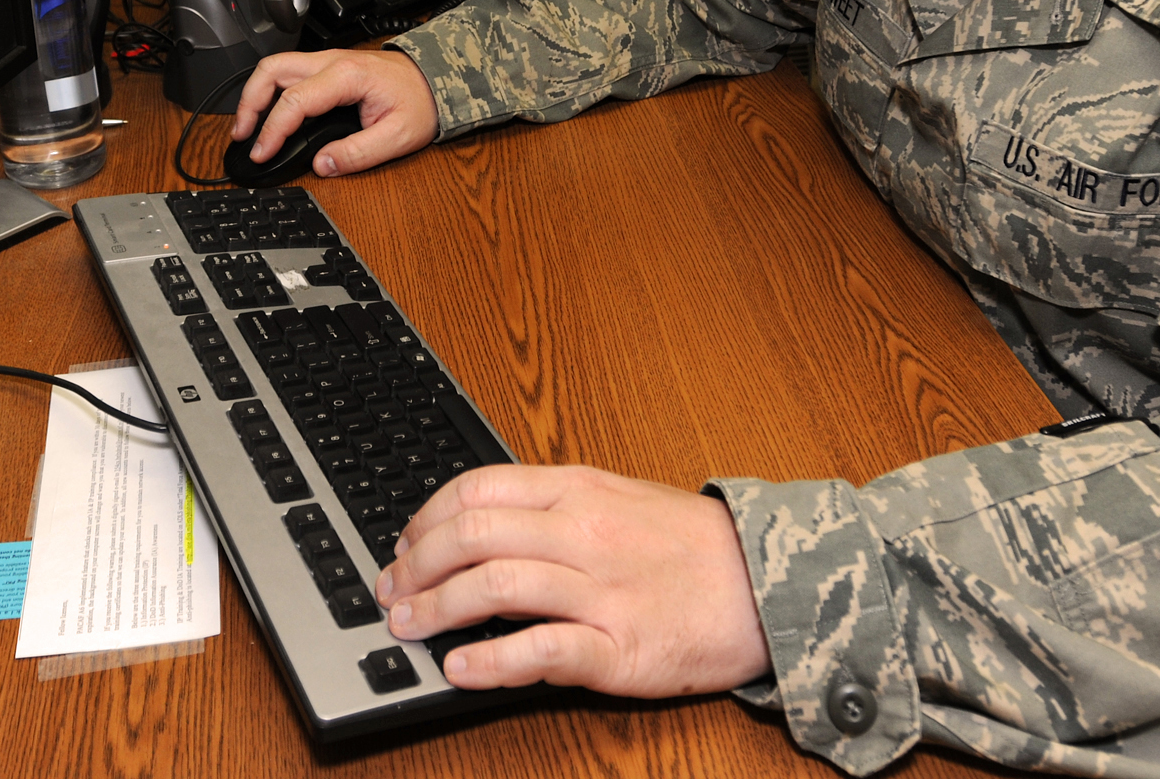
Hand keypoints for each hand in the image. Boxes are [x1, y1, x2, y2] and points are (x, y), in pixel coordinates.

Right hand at [229, 49, 437, 176]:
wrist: (436, 78)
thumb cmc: (420, 102)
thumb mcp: (399, 136)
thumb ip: (359, 153)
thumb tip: (322, 164)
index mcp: (347, 76)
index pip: (295, 100)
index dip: (273, 130)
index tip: (262, 154)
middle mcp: (332, 62)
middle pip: (272, 70)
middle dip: (248, 102)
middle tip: (242, 136)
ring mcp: (327, 61)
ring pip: (275, 67)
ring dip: (254, 94)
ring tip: (248, 128)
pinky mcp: (326, 67)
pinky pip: (287, 72)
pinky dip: (269, 92)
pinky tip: (268, 114)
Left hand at [375, 465, 771, 697]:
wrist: (767, 584)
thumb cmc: (692, 545)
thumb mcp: (621, 497)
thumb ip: (555, 503)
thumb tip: (481, 521)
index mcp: (580, 489)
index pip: (478, 489)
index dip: (426, 517)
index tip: (405, 543)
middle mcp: (584, 532)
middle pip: (473, 535)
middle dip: (415, 565)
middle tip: (392, 592)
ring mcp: (601, 591)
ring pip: (495, 586)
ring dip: (436, 610)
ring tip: (409, 629)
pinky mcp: (619, 649)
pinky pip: (541, 651)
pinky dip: (490, 661)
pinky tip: (460, 670)